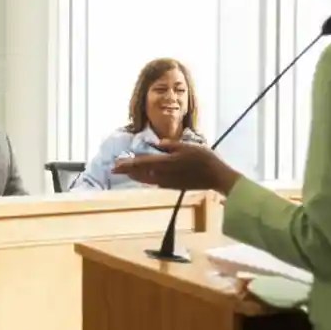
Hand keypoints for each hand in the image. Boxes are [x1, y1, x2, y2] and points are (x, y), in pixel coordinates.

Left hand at [112, 140, 241, 194]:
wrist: (216, 176)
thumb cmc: (203, 158)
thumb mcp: (187, 146)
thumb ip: (170, 145)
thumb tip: (157, 143)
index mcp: (165, 163)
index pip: (140, 163)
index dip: (126, 164)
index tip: (114, 165)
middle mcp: (163, 175)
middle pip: (140, 173)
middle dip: (127, 171)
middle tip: (115, 169)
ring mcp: (168, 182)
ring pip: (146, 179)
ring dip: (135, 175)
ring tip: (126, 173)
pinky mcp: (173, 186)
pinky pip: (154, 182)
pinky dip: (146, 179)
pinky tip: (144, 177)